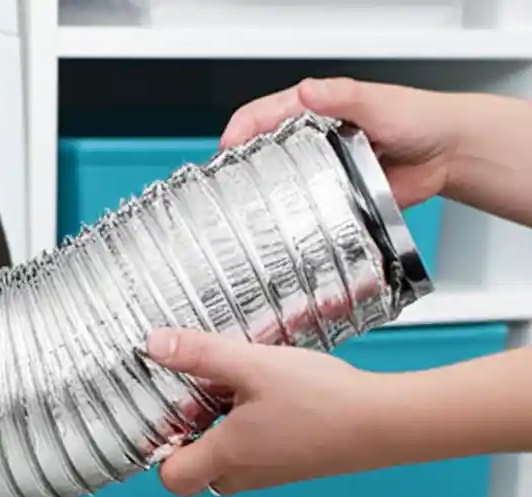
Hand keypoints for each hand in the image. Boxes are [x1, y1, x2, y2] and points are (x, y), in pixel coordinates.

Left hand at [144, 327, 389, 496]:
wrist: (386, 422)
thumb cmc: (325, 400)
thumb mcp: (252, 364)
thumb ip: (200, 354)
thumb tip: (154, 345)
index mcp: (227, 456)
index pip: (172, 478)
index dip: (161, 450)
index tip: (164, 415)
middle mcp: (246, 473)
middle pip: (197, 468)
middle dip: (191, 434)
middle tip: (196, 395)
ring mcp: (273, 473)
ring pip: (229, 458)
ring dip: (224, 427)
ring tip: (236, 386)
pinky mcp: (295, 463)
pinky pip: (258, 452)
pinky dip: (252, 427)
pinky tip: (269, 392)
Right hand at [220, 77, 460, 208]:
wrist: (448, 153)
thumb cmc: (418, 117)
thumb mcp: (377, 101)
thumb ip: (342, 96)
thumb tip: (308, 91)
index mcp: (313, 111)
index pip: (262, 116)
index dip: (238, 131)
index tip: (225, 150)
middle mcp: (312, 141)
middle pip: (262, 153)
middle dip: (241, 167)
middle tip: (225, 185)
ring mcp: (321, 170)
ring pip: (281, 184)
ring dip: (265, 196)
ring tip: (247, 211)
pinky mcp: (334, 197)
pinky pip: (308, 210)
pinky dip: (295, 219)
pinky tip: (285, 227)